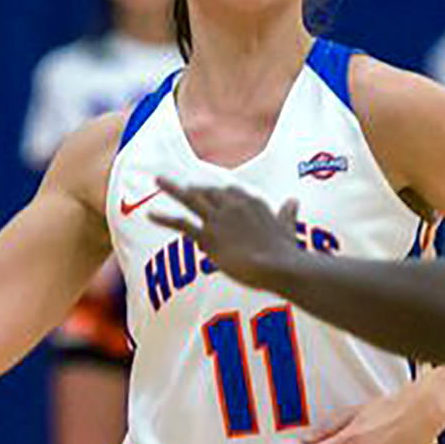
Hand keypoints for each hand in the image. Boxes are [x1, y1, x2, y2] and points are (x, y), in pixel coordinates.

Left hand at [147, 178, 299, 290]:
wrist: (277, 264)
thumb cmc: (286, 250)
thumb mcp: (288, 227)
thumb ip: (288, 212)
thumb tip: (294, 201)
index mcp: (251, 201)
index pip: (229, 191)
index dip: (217, 192)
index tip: (209, 191)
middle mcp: (232, 205)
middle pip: (207, 190)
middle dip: (192, 186)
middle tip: (176, 182)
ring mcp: (218, 219)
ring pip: (191, 199)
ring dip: (172, 189)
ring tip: (158, 180)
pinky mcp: (208, 236)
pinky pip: (181, 223)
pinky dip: (164, 218)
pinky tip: (150, 215)